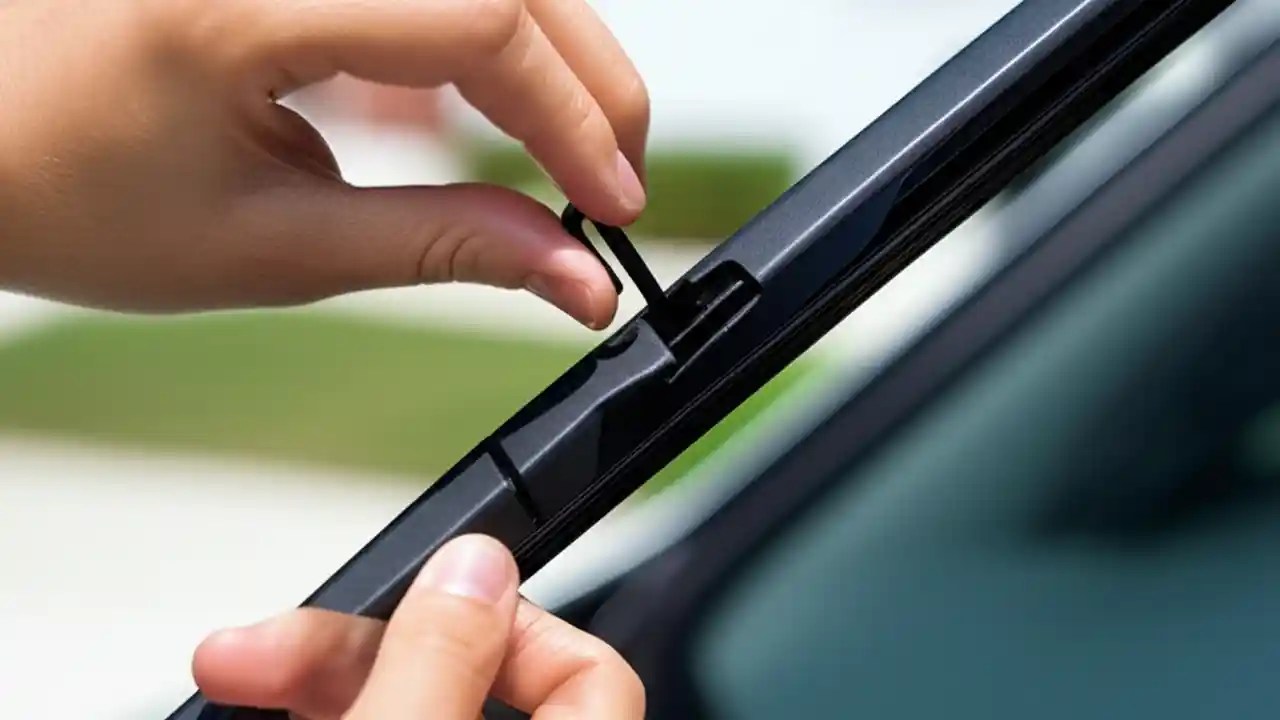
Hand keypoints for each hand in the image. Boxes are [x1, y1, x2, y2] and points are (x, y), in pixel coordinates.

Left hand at [0, 0, 649, 327]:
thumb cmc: (65, 193)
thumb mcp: (269, 246)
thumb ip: (439, 246)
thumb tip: (570, 271)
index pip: (479, 24)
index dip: (575, 117)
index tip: (615, 205)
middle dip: (587, 79)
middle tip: (613, 180)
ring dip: (535, 58)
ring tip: (547, 158)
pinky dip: (462, 43)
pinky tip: (432, 115)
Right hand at [192, 535, 643, 718]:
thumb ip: (438, 666)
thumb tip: (474, 567)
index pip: (591, 674)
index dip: (509, 623)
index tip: (415, 603)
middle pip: (471, 683)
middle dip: (357, 647)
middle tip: (259, 646)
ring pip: (404, 707)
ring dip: (317, 679)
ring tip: (231, 671)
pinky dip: (318, 716)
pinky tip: (249, 703)